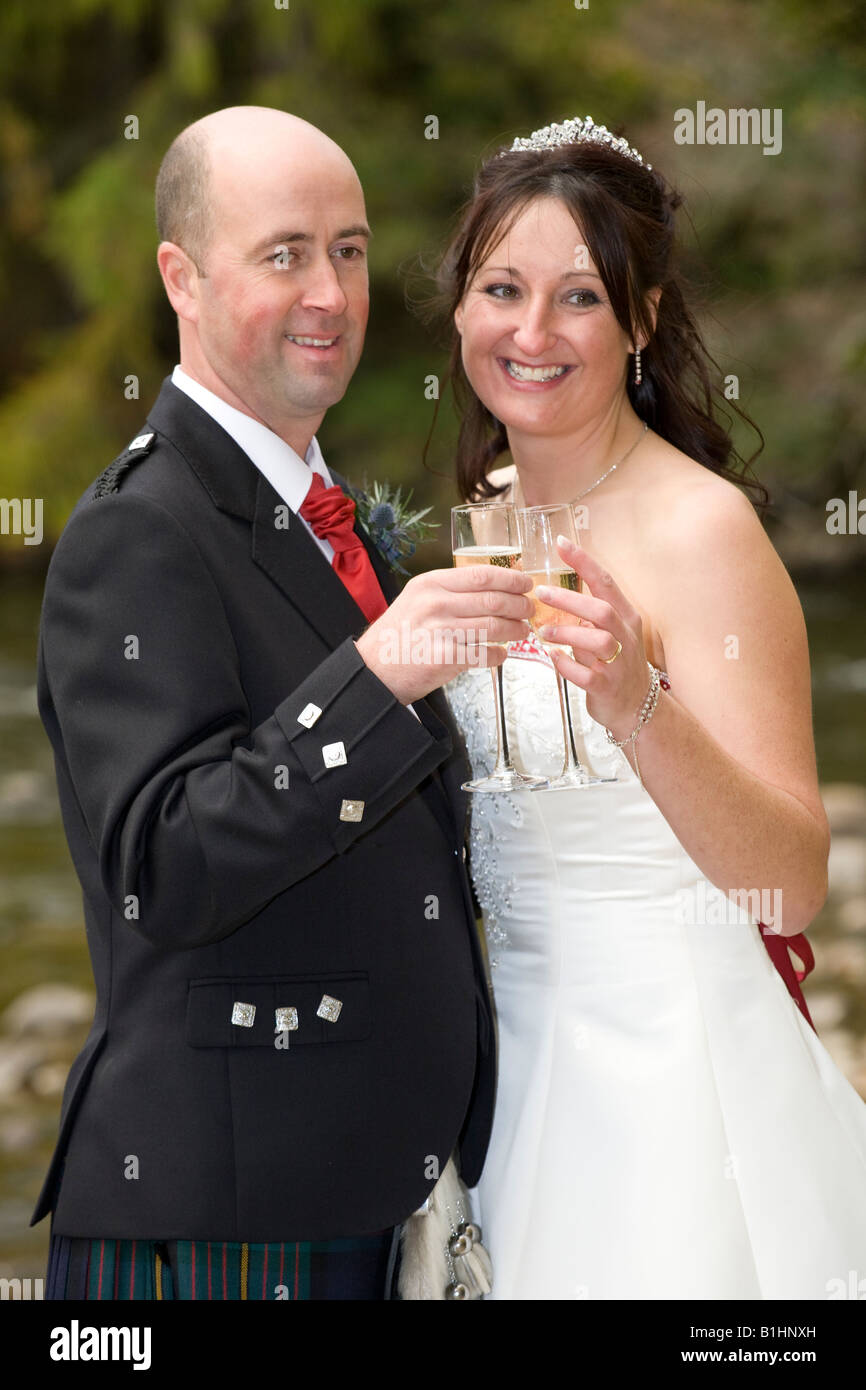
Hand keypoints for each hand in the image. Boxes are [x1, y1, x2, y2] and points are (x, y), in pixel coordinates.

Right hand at [355, 564, 532, 703]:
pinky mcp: (445, 658)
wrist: (374, 669)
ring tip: (522, 631)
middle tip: (529, 610)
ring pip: (494, 626)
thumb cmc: (399, 635)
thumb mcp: (417, 599)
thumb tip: (494, 588)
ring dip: (515, 630)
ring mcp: (440, 631)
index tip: (525, 584)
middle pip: (493, 600)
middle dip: (519, 605)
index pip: (481, 575)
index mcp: (430, 584)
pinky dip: (499, 655)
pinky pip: (485, 654)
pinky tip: (500, 654)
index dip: (510, 579)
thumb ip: (450, 591)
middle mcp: (435, 604)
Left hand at [536, 536, 649, 736]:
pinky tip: (552, 657)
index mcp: (626, 617)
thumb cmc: (617, 664)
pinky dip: (566, 665)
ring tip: (542, 631)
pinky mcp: (607, 687)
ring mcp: (619, 663)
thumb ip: (588, 614)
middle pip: (601, 610)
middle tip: (540, 593)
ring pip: (597, 641)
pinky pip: (586, 674)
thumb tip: (554, 591)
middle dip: (569, 599)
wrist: (636, 707)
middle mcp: (626, 636)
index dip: (583, 561)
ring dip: (567, 633)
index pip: (605, 582)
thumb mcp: (609, 633)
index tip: (560, 543)